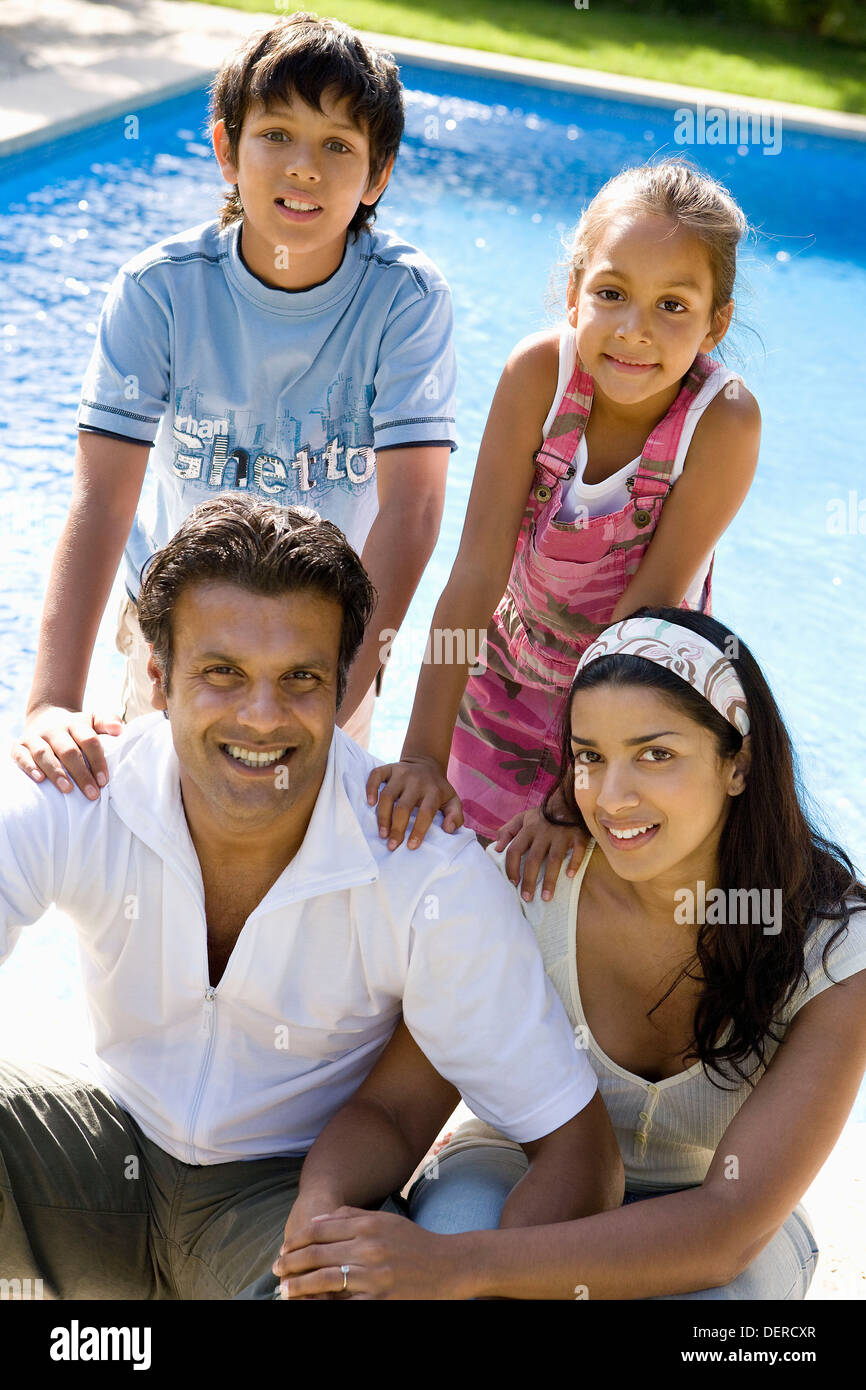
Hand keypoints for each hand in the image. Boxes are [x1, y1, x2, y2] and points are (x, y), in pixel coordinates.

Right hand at [11, 706, 122, 797]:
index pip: (89, 741)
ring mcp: (36, 737)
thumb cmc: (77, 728)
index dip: (97, 761)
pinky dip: (29, 767)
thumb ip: (108, 722)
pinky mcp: (19, 745)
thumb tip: (119, 729)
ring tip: (67, 790)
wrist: (47, 716)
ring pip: (44, 754)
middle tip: (92, 794)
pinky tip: (40, 780)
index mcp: (76, 724)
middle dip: (81, 773)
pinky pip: (21, 756)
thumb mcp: (93, 721)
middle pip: (68, 751)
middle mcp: (55, 729)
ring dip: (56, 772)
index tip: (104, 781)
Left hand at [273, 1206, 460, 1299]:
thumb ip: (353, 1218)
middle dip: (291, 1263)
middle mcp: (370, 1247)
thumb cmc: (416, 1243)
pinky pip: (344, 1304)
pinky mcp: (381, 1300)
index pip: (320, 1229)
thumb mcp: (386, 1221)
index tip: (284, 1250)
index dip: (296, 1240)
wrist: (451, 1266)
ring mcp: (375, 1276)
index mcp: (369, 1224)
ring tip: (284, 1290)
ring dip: (299, 1286)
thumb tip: (319, 1219)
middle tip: (275, 1270)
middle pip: (317, 1254)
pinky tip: (311, 1305)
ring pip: (325, 1280)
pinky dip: (323, 1304)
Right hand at [365, 755, 462, 849]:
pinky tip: (370, 804)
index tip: (411, 846)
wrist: (426, 763)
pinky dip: (370, 789)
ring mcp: (401, 773)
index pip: (426, 812)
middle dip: (397, 828)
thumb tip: (448, 829)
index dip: (418, 830)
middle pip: (403, 807)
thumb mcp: (453, 800)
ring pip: (387, 795)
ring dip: (383, 816)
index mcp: (433, 791)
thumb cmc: (438, 789)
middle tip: (392, 845)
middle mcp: (416, 781)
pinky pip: (376, 776)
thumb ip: (455, 816)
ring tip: (382, 834)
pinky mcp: (389, 768)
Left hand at [493, 805, 586, 902]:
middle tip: (527, 898)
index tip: (513, 883)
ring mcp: (561, 834)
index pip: (514, 850)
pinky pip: (577, 851)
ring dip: (550, 880)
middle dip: (529, 881)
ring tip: (547, 897)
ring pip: (554, 859)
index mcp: (528, 829)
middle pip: (534, 859)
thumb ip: (508, 831)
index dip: (511, 867)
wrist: (569, 800)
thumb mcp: (522, 818)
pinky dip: (574, 863)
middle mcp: (543, 832)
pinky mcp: (578, 835)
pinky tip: (570, 876)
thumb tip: (496, 849)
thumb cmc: (544, 814)